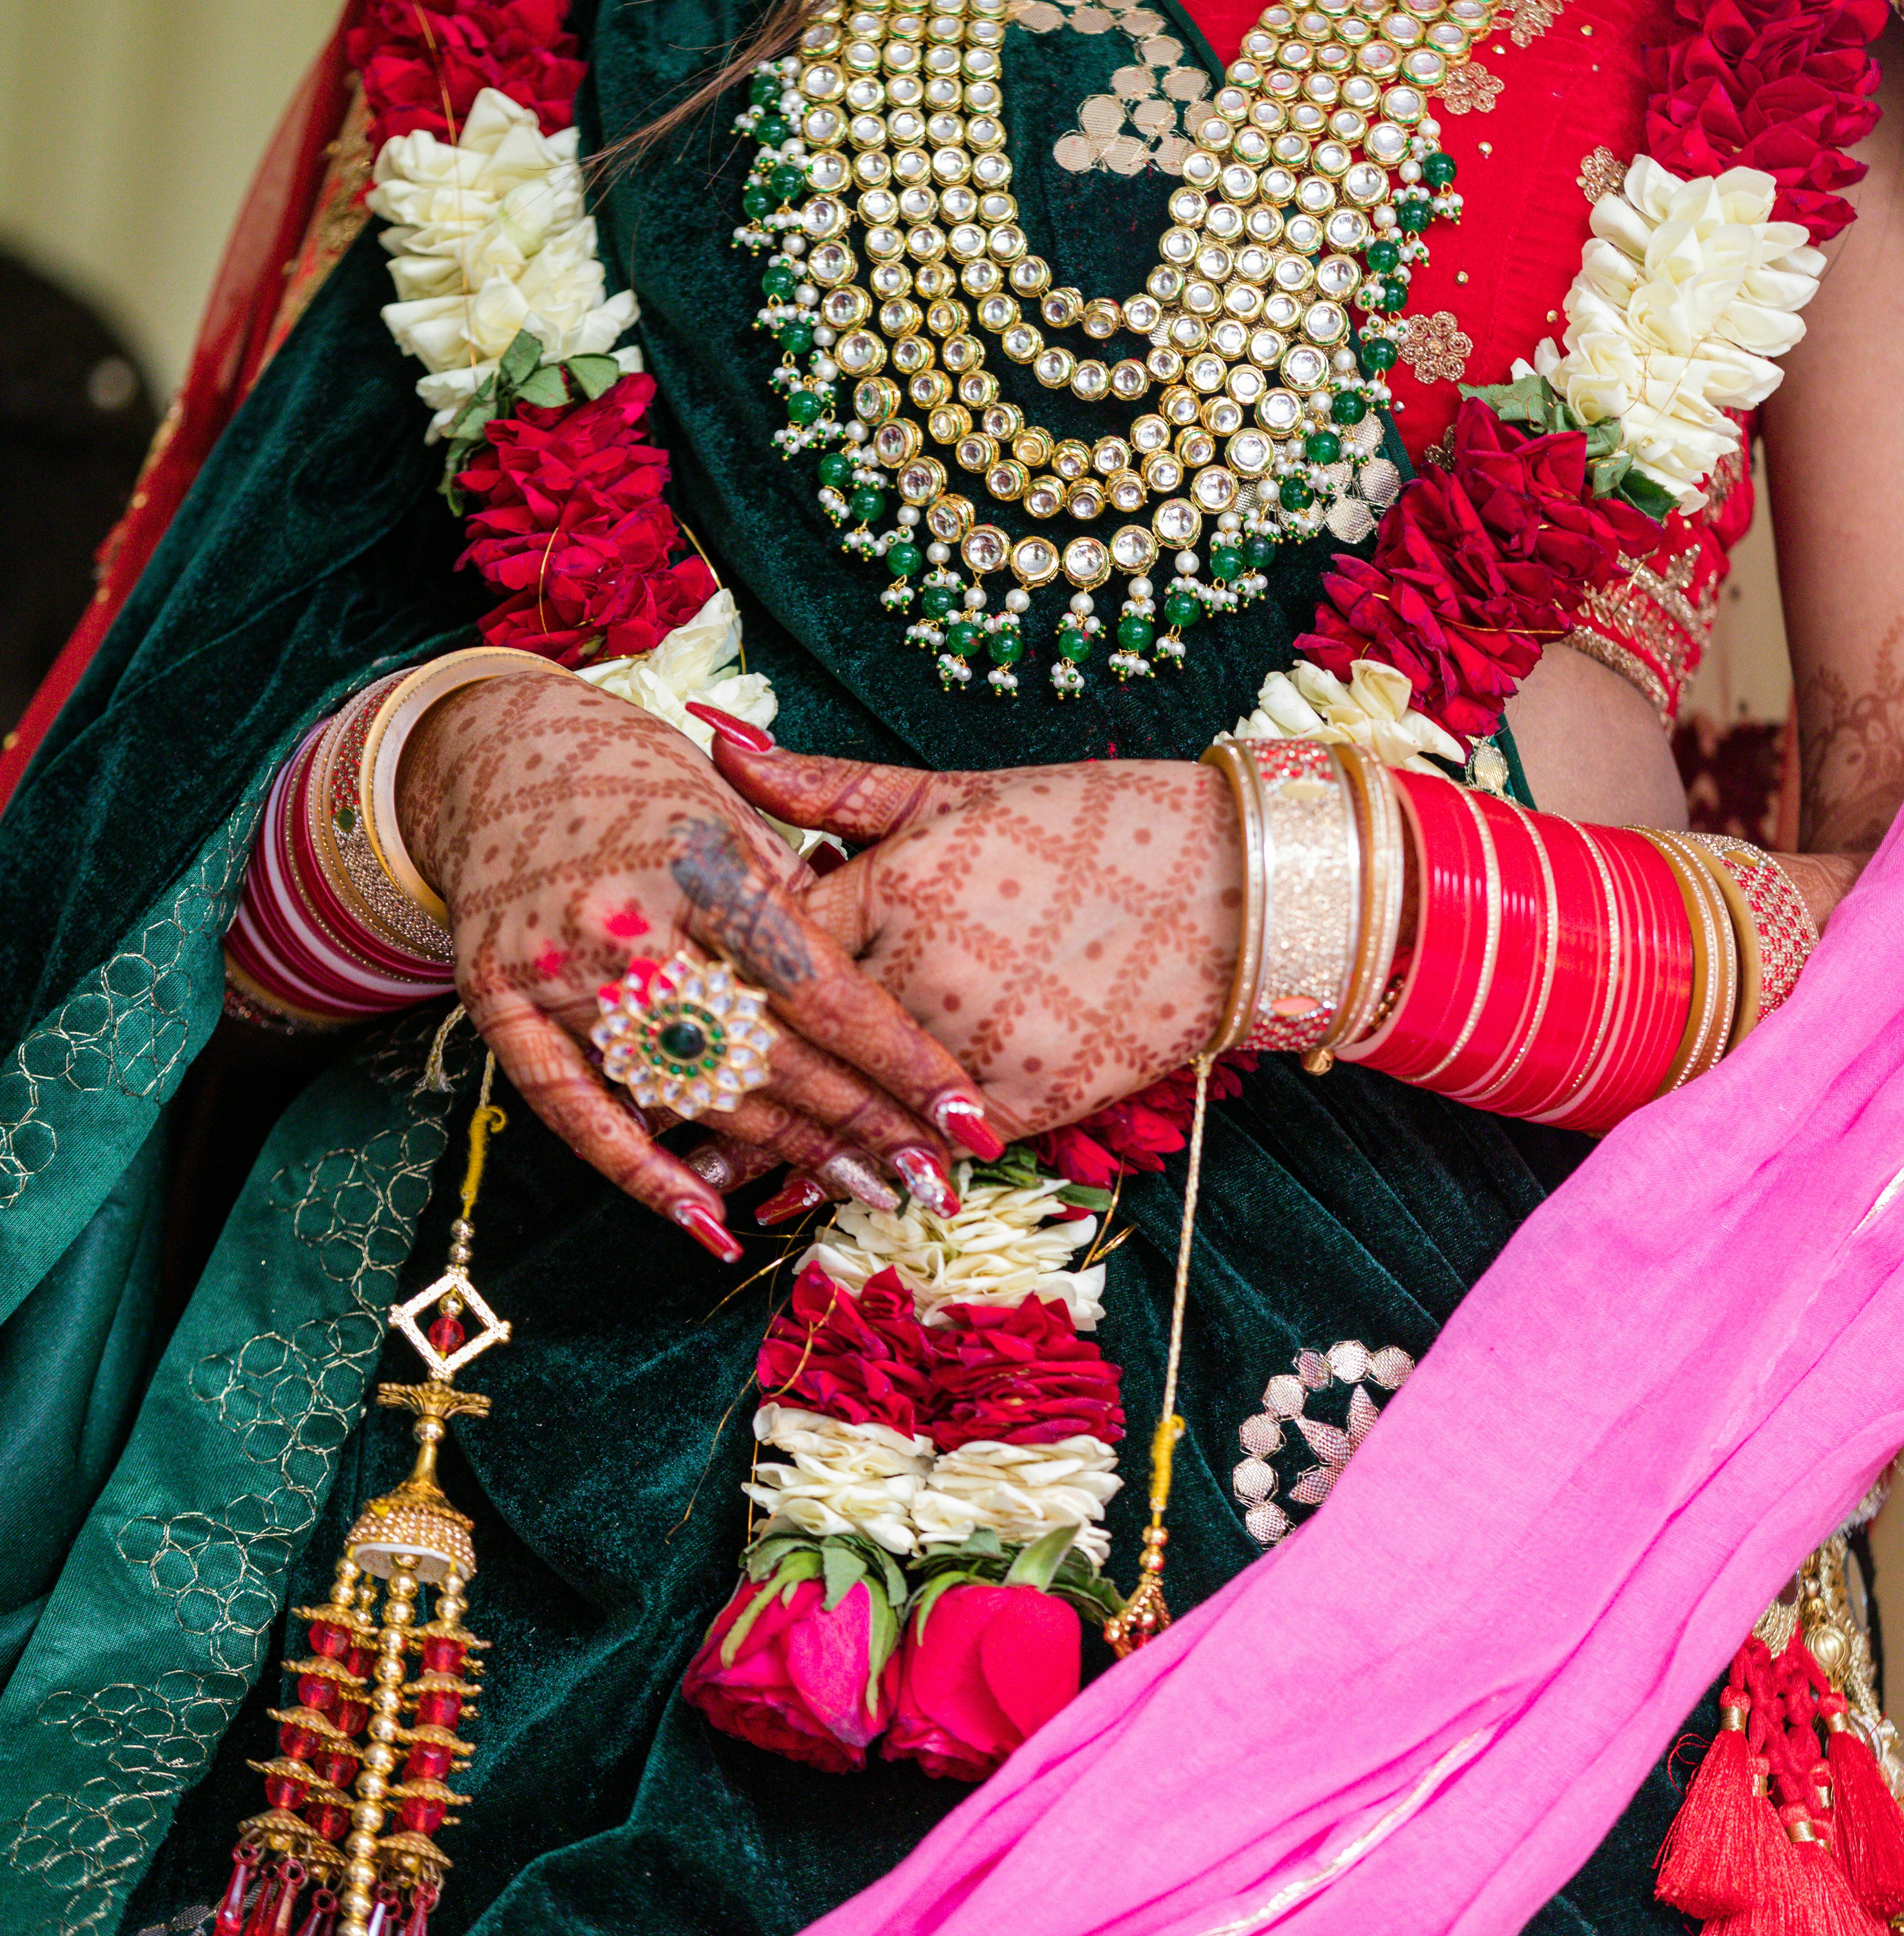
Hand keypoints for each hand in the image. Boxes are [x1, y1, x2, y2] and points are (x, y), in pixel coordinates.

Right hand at [396, 674, 998, 1255]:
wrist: (492, 746)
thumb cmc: (638, 772)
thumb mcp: (728, 809)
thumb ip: (793, 897)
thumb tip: (876, 991)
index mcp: (698, 863)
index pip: (819, 987)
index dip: (896, 1059)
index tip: (966, 1116)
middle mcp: (625, 923)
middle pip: (763, 1051)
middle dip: (860, 1122)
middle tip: (933, 1177)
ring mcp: (554, 970)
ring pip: (686, 1089)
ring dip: (782, 1151)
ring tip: (865, 1191)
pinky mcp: (498, 1002)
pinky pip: (571, 1109)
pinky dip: (640, 1171)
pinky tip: (709, 1221)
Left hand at [690, 741, 1241, 1201]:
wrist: (1229, 890)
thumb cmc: (1084, 822)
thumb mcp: (945, 794)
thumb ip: (821, 786)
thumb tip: (709, 735)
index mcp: (893, 886)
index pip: (771, 939)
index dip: (710, 970)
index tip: (644, 1001)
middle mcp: (918, 974)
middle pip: (791, 1039)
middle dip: (717, 1080)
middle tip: (641, 1118)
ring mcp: (969, 1048)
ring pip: (850, 1111)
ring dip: (777, 1151)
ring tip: (699, 1184)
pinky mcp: (1021, 1104)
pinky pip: (923, 1147)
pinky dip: (868, 1171)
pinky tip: (808, 1201)